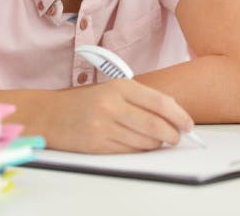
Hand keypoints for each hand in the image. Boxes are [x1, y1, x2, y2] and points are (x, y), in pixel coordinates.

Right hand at [45, 79, 194, 153]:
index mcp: (120, 87)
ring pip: (145, 142)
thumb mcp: (114, 89)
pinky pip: (130, 152)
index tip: (188, 124)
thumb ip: (142, 99)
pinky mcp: (97, 145)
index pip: (160, 103)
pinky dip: (141, 150)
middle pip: (155, 126)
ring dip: (157, 144)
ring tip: (158, 140)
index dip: (179, 116)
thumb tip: (174, 113)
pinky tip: (140, 145)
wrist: (51, 115)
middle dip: (172, 134)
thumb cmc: (87, 102)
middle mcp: (112, 105)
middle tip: (177, 137)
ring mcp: (104, 126)